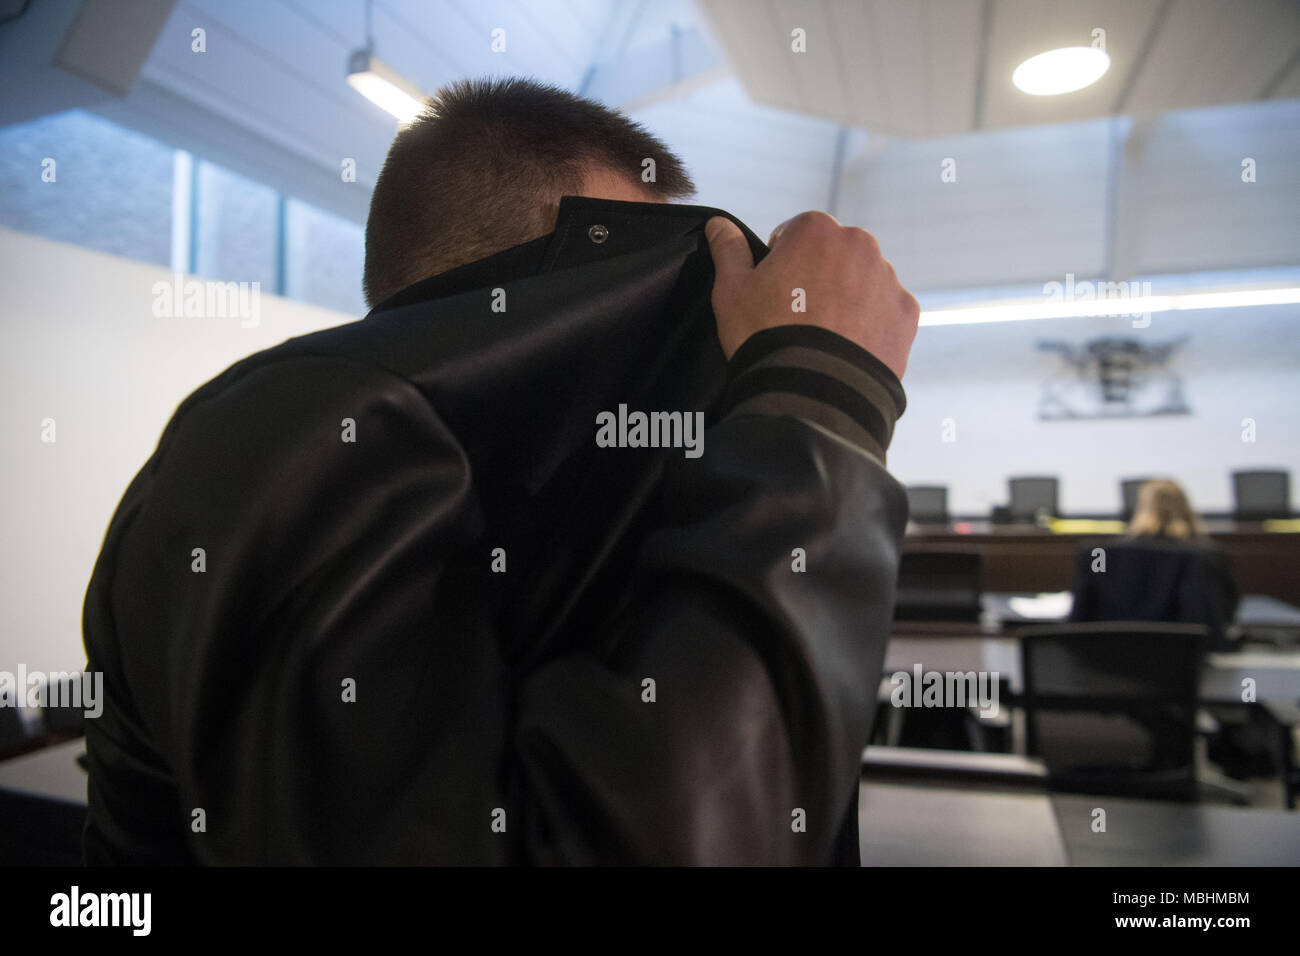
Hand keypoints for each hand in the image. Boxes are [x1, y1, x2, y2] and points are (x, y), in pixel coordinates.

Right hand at [704, 211, 919, 379]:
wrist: (812, 392)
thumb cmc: (765, 335)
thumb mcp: (731, 291)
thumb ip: (728, 250)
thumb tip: (718, 225)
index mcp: (816, 230)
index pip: (794, 234)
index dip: (780, 263)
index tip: (775, 293)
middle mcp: (860, 244)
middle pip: (833, 255)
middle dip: (818, 277)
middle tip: (798, 316)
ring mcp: (887, 279)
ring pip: (862, 282)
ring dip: (846, 298)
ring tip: (825, 337)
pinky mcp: (906, 313)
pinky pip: (885, 311)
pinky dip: (870, 324)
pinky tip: (847, 347)